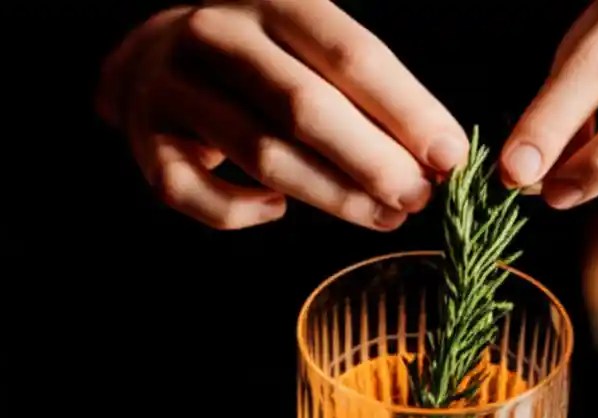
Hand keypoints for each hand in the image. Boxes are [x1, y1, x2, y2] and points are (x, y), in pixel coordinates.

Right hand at [97, 3, 467, 230]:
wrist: (155, 58)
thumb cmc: (265, 63)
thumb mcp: (314, 50)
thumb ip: (370, 95)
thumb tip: (439, 157)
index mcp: (276, 0)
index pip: (352, 55)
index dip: (407, 111)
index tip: (451, 157)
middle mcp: (219, 34)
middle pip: (305, 107)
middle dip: (371, 161)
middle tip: (417, 198)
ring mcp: (175, 87)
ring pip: (259, 154)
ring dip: (330, 195)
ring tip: (381, 215)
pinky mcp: (146, 141)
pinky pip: (196, 193)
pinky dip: (242, 211)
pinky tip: (279, 209)